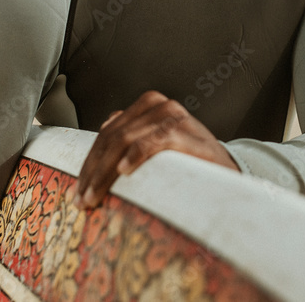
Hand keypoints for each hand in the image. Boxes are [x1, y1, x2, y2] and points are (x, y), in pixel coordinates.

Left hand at [76, 91, 239, 208]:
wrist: (226, 168)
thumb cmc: (190, 159)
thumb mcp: (158, 142)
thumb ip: (135, 131)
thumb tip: (105, 127)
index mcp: (148, 104)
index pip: (108, 134)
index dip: (90, 162)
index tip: (78, 189)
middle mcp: (157, 105)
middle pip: (112, 138)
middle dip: (93, 171)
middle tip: (81, 199)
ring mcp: (171, 115)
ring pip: (124, 141)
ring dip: (105, 172)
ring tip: (94, 195)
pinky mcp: (183, 131)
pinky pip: (153, 141)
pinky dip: (136, 155)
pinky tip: (124, 171)